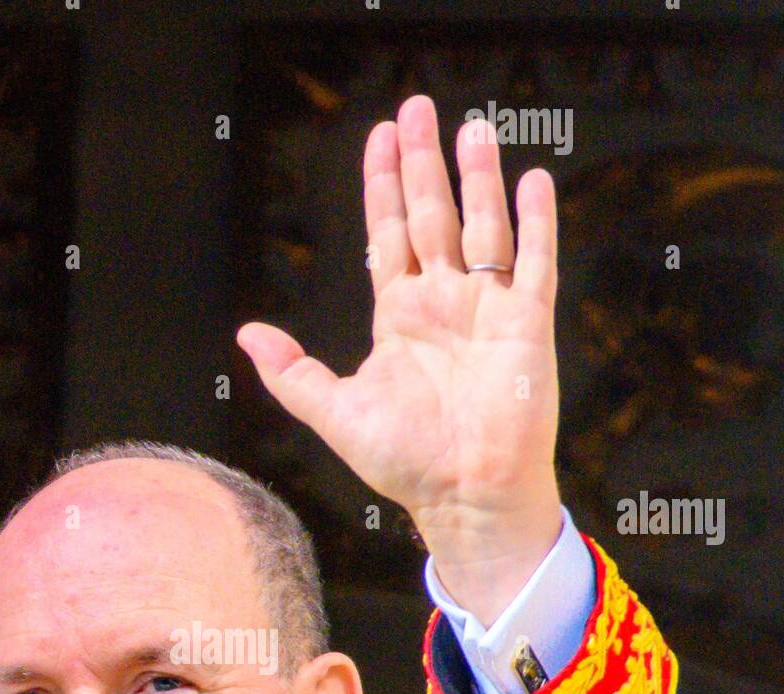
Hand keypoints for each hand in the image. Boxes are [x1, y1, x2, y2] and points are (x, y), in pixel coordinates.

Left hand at [237, 94, 562, 626]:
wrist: (463, 495)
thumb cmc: (404, 462)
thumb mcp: (335, 413)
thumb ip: (292, 372)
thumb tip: (247, 334)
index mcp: (398, 317)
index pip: (389, 235)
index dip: (381, 186)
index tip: (378, 139)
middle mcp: (442, 304)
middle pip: (431, 215)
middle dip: (422, 162)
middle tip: (417, 108)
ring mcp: (487, 310)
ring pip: (483, 226)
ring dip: (477, 177)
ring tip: (472, 127)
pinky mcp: (527, 324)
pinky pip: (534, 261)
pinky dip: (535, 222)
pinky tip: (533, 181)